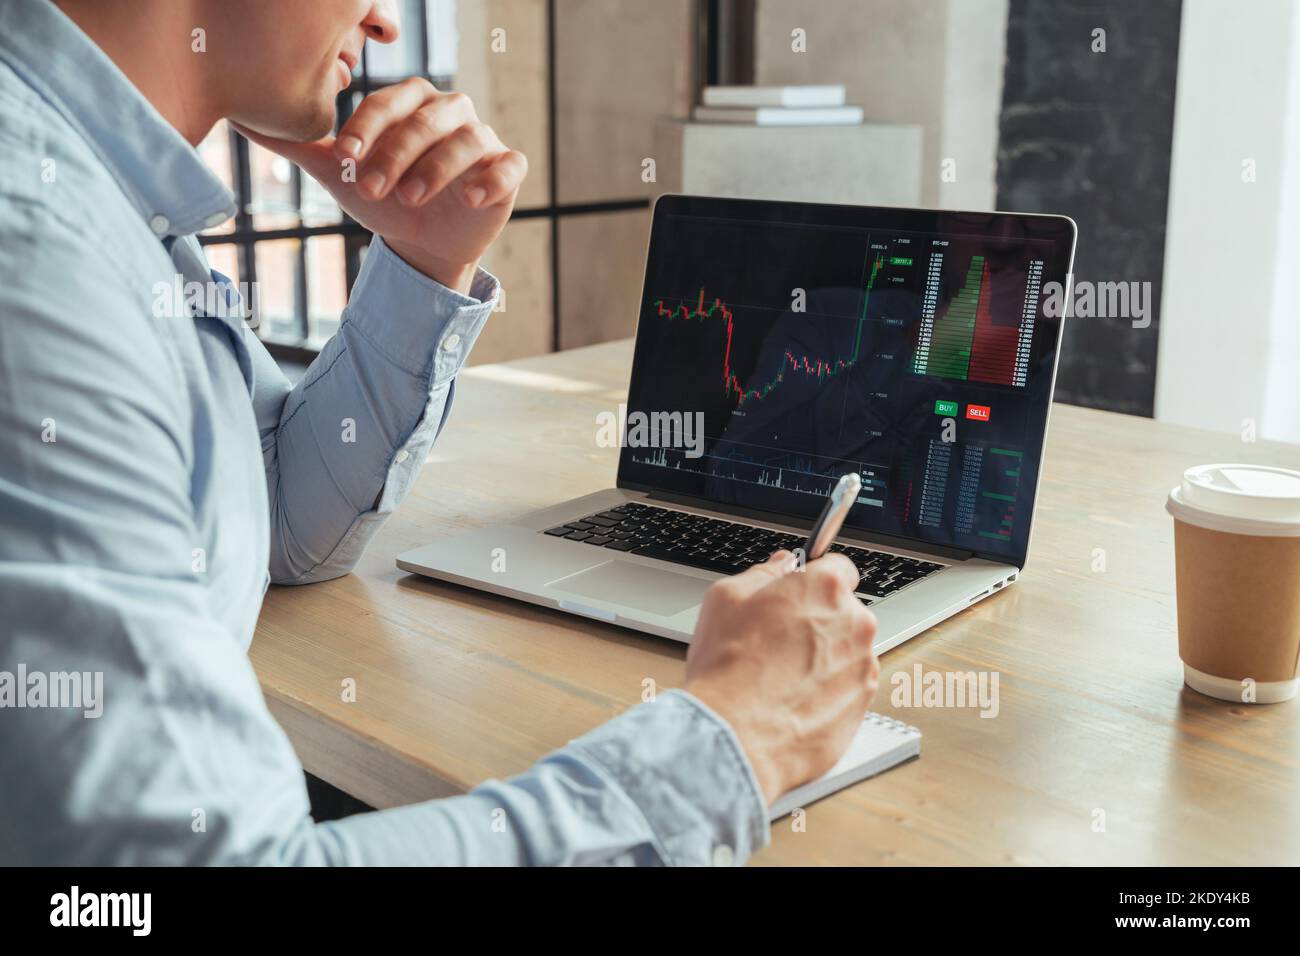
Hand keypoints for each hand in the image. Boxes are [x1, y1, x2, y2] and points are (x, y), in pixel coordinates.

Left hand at [234, 79, 526, 292]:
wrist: (422, 245)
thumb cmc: (383, 197)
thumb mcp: (338, 172)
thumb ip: (298, 144)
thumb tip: (240, 119)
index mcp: (412, 103)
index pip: (392, 100)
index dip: (367, 125)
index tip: (343, 155)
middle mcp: (451, 113)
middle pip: (428, 119)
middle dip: (396, 152)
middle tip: (369, 187)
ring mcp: (483, 140)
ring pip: (466, 140)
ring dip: (436, 169)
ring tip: (408, 198)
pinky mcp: (508, 172)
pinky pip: (510, 165)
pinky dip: (493, 178)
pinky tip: (471, 198)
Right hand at [684, 551, 879, 804]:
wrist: (735, 737)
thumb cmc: (727, 671)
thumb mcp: (726, 599)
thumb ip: (762, 574)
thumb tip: (779, 567)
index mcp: (824, 588)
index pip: (838, 567)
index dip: (815, 580)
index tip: (801, 592)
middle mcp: (854, 624)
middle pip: (844, 612)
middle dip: (817, 621)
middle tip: (778, 640)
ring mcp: (863, 668)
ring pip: (847, 652)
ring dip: (823, 659)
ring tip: (781, 678)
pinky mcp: (862, 706)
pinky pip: (848, 689)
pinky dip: (827, 692)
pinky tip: (792, 700)